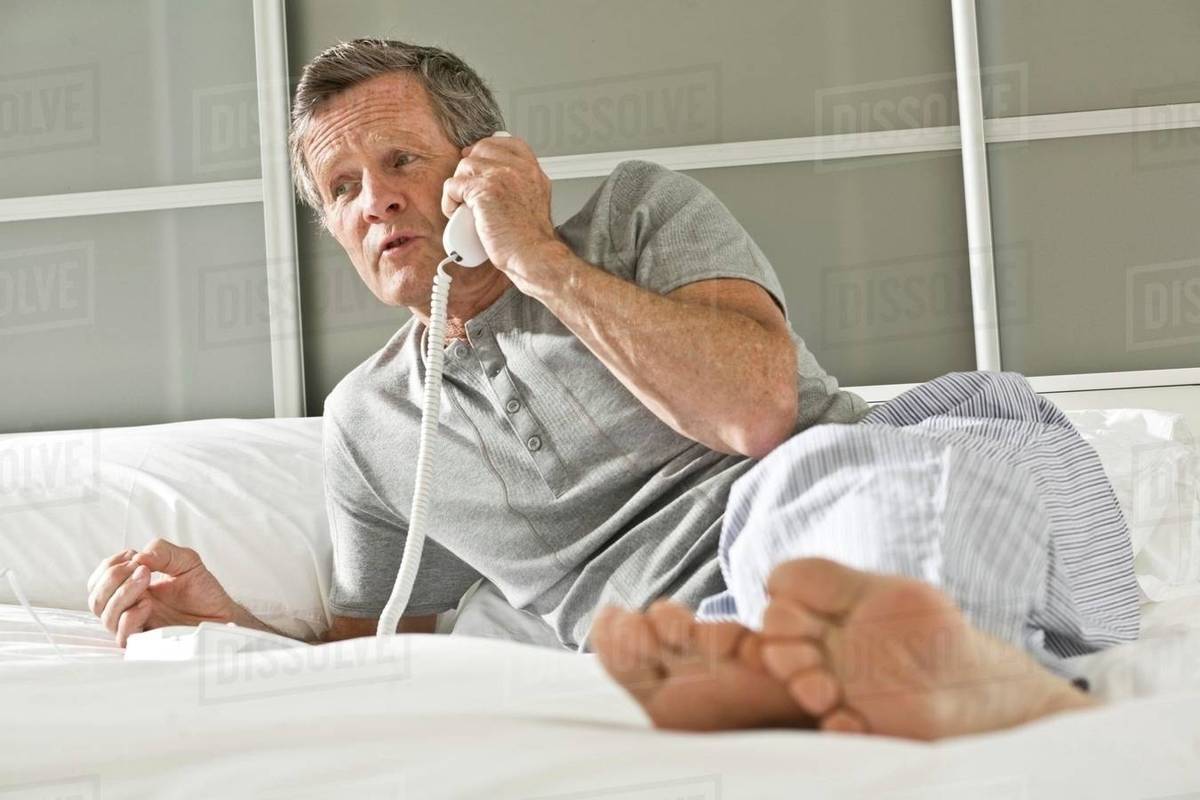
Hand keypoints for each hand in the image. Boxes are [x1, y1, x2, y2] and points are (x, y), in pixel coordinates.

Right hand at [86, 538, 238, 646]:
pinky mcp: (145, 642)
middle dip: (113, 578)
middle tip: (141, 568)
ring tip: (146, 578)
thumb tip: (138, 557)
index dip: (109, 565)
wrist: (220, 615)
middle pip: (95, 598)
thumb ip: (163, 552)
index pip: (98, 580)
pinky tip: (148, 605)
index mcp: (131, 588)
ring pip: (105, 614)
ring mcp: (135, 625)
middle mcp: (128, 607)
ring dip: (122, 592)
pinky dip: (130, 616)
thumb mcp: (186, 561)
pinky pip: (122, 634)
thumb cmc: (202, 590)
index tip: (133, 555)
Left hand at [440, 133, 557, 288]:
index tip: (478, 162)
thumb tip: (499, 179)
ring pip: (465, 166)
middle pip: (482, 149)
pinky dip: (449, 201)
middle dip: (469, 168)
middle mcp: (519, 169)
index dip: (488, 149)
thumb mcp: (535, 202)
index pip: (508, 143)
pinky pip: (453, 185)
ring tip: (464, 207)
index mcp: (533, 171)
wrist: (533, 256)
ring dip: (459, 187)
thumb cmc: (531, 240)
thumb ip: (521, 185)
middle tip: (466, 188)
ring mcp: (502, 176)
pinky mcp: (483, 189)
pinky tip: (457, 214)